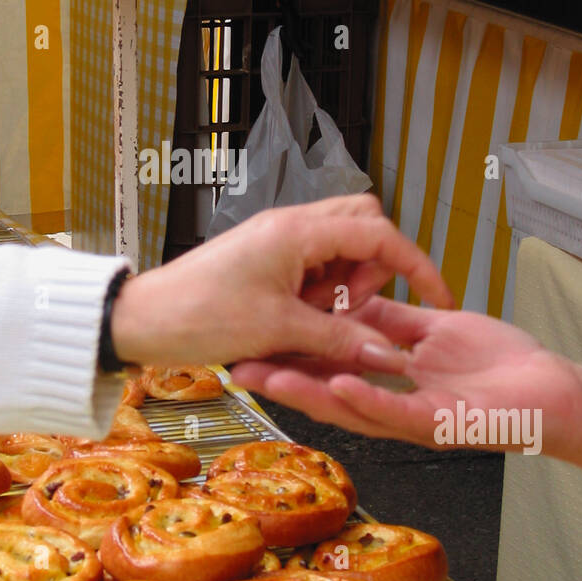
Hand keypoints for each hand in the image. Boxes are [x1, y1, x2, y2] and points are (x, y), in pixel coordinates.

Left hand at [111, 195, 452, 367]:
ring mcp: (278, 241)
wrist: (143, 319)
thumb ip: (341, 339)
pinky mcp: (266, 259)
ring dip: (343, 287)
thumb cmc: (198, 315)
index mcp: (299, 230)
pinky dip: (319, 294)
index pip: (380, 235)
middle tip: (351, 311)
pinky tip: (296, 322)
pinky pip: (314, 267)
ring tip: (312, 322)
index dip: (416, 266)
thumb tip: (390, 354)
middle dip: (374, 272)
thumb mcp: (279, 332)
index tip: (438, 297)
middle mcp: (292, 226)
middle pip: (365, 229)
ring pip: (340, 250)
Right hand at [230, 296, 581, 459]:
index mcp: (390, 384)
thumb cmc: (500, 366)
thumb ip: (394, 323)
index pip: (330, 370)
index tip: (251, 343)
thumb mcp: (434, 333)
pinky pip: (399, 411)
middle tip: (239, 369)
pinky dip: (370, 397)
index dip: (290, 359)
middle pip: (329, 396)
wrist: (554, 392)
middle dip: (284, 382)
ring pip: (355, 408)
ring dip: (313, 393)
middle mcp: (395, 408)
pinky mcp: (444, 424)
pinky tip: (340, 384)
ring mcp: (416, 420)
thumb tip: (352, 302)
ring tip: (273, 377)